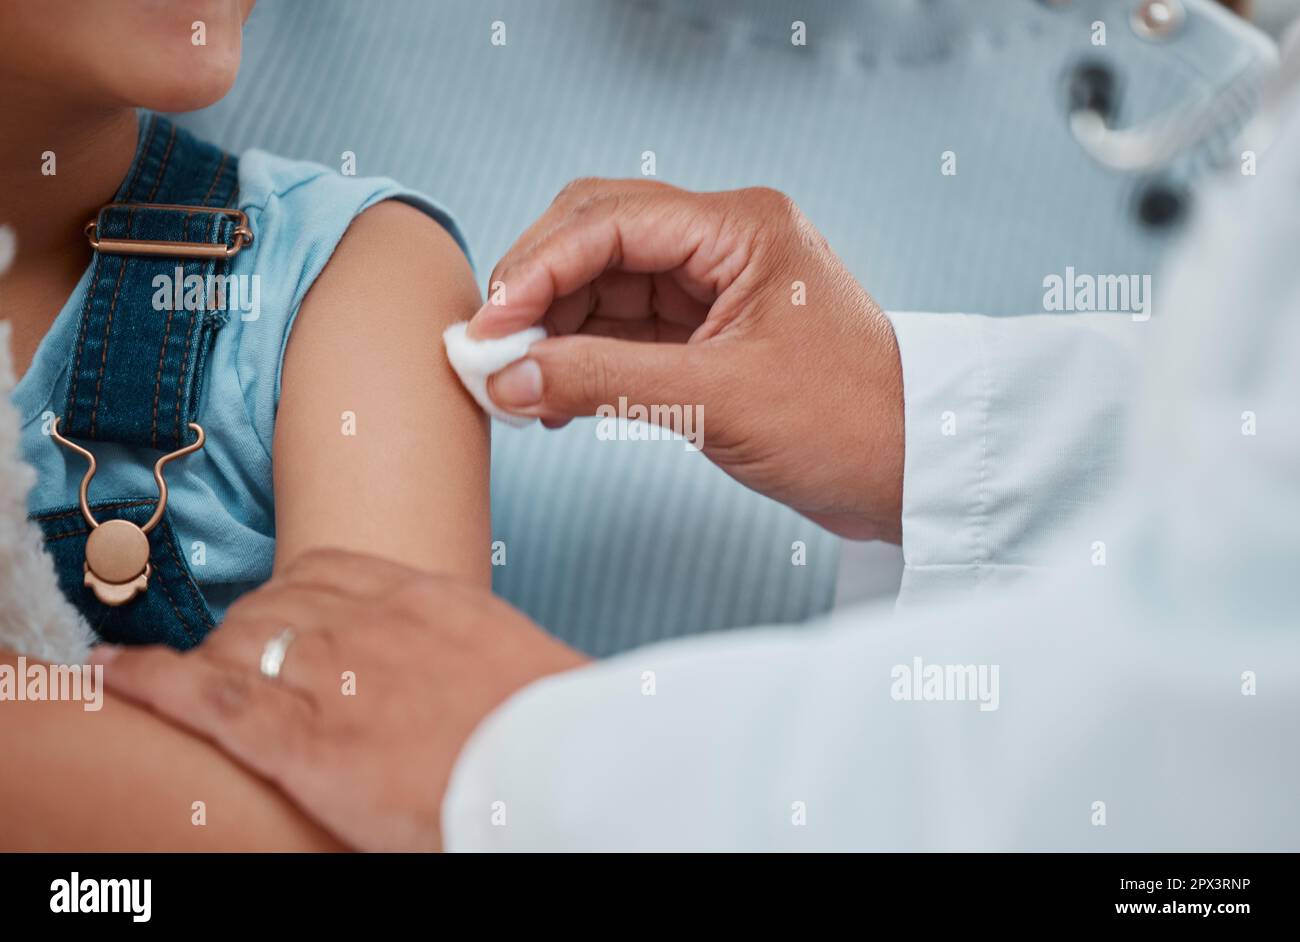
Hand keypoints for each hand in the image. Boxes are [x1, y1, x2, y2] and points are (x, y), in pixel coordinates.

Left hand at [93, 550, 588, 851]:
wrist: (556, 767)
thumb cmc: (551, 725)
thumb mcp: (517, 662)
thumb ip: (469, 650)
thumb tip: (463, 676)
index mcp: (424, 598)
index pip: (328, 570)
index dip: (291, 596)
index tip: (284, 619)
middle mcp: (368, 619)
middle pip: (273, 604)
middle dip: (249, 635)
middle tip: (246, 671)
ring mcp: (332, 672)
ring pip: (238, 643)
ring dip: (214, 663)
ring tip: (195, 687)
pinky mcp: (303, 735)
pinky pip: (207, 694)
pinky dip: (150, 680)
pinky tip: (113, 673)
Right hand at [470, 179, 903, 540]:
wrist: (909, 473)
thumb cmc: (847, 424)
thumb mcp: (716, 400)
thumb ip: (602, 382)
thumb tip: (505, 382)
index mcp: (739, 228)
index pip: (608, 222)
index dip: (535, 271)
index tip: (488, 328)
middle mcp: (721, 242)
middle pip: (595, 237)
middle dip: (535, 290)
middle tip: (487, 351)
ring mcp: (711, 286)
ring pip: (601, 284)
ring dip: (551, 328)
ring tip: (513, 385)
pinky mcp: (704, 331)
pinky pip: (620, 327)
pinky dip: (580, 356)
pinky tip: (550, 395)